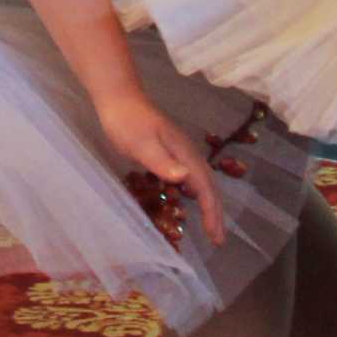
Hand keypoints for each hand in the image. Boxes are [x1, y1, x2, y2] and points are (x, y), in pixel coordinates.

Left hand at [99, 93, 227, 248]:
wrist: (119, 97)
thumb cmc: (128, 122)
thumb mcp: (142, 144)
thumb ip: (162, 161)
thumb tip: (186, 178)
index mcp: (184, 153)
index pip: (205, 187)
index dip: (211, 212)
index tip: (215, 236)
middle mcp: (186, 153)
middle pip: (208, 186)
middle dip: (215, 212)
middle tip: (218, 239)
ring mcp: (178, 152)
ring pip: (199, 182)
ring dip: (206, 203)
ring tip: (209, 225)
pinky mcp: (168, 152)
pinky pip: (187, 177)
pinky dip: (193, 193)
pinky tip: (185, 201)